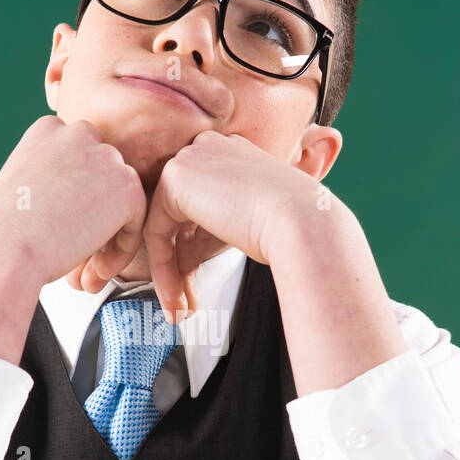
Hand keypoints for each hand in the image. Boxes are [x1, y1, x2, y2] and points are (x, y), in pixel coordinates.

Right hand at [0, 115, 147, 289]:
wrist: (4, 250)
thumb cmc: (2, 233)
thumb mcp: (22, 189)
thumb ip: (55, 183)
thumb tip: (81, 203)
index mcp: (48, 130)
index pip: (80, 162)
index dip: (77, 202)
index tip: (63, 232)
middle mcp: (78, 133)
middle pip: (104, 179)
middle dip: (96, 219)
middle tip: (81, 258)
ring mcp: (105, 156)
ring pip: (121, 201)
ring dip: (109, 237)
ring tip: (88, 271)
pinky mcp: (126, 184)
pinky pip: (136, 220)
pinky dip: (121, 249)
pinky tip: (97, 270)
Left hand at [141, 130, 317, 322]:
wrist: (304, 224)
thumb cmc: (292, 230)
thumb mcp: (246, 227)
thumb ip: (213, 233)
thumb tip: (183, 261)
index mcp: (232, 154)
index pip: (199, 205)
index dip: (195, 250)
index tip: (199, 285)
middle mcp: (208, 149)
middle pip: (178, 216)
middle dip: (179, 265)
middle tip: (185, 304)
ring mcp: (190, 159)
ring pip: (164, 226)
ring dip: (169, 274)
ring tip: (180, 310)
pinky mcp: (175, 179)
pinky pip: (156, 231)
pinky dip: (163, 268)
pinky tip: (176, 296)